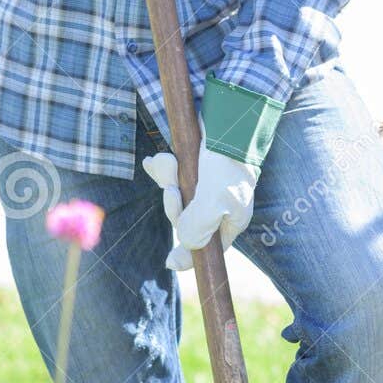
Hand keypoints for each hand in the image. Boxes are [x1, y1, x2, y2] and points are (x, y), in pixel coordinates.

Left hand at [142, 143, 257, 271]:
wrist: (229, 119)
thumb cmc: (227, 162)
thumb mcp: (215, 201)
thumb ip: (198, 226)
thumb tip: (186, 244)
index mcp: (229, 219)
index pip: (208, 247)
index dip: (189, 256)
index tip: (169, 262)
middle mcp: (216, 205)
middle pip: (185, 219)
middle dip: (173, 203)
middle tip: (172, 189)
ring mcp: (204, 185)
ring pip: (176, 194)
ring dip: (166, 179)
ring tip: (167, 161)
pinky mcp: (194, 166)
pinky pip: (172, 174)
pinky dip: (162, 168)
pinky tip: (152, 162)